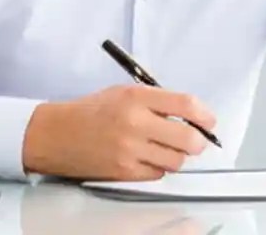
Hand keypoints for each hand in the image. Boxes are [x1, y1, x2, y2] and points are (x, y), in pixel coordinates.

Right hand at [21, 84, 216, 179]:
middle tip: (196, 140)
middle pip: (188, 138)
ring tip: (168, 148)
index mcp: (136, 97)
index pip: (186, 104)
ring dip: (178, 156)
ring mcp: (130, 150)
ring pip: (176, 160)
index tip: (209, 121)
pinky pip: (158, 173)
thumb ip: (158, 101)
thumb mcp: (125, 93)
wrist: (56, 134)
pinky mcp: (124, 171)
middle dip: (198, 141)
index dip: (205, 115)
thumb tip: (193, 114)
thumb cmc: (92, 111)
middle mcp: (135, 123)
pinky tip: (149, 157)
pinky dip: (160, 167)